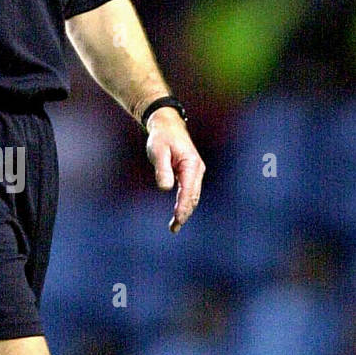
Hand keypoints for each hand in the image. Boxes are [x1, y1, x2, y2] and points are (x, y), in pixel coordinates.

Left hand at [145, 111, 205, 232]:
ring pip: (192, 196)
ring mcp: (195, 172)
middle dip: (185, 213)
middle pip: (193, 196)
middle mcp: (196, 169)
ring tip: (175, 226)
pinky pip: (189, 192)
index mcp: (191, 164)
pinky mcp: (190, 174)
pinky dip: (185, 204)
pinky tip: (178, 214)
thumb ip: (162, 169)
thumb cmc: (162, 137)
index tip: (178, 218)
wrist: (167, 126)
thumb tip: (166, 188)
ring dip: (185, 211)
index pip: (188, 190)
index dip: (183, 206)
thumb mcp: (158, 151)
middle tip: (174, 228)